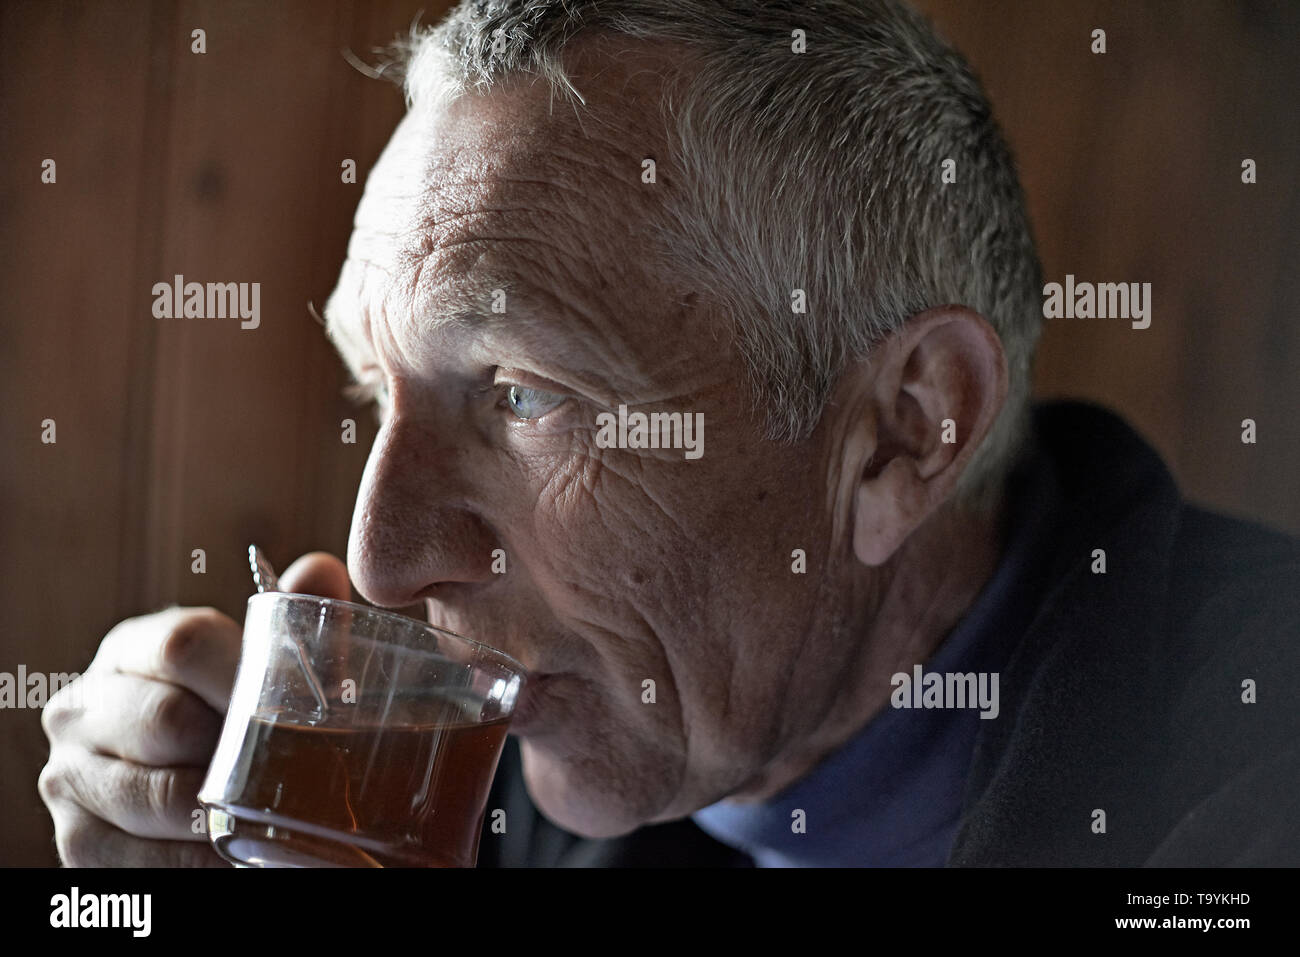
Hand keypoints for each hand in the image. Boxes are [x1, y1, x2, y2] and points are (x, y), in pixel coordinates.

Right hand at [38, 552, 350, 865]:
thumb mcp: (259, 663)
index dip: (245, 676)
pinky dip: (200, 863)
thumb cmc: (230, 711)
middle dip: (238, 750)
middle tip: (293, 766)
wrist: (180, 783)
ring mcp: (71, 777)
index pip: (183, 645)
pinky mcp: (77, 842)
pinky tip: (236, 854)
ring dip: (224, 811)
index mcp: (132, 649)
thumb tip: (319, 571)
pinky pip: (144, 862)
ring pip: (159, 797)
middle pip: (169, 722)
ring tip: (273, 814)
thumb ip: (293, 618)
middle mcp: (84, 707)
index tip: (295, 703)